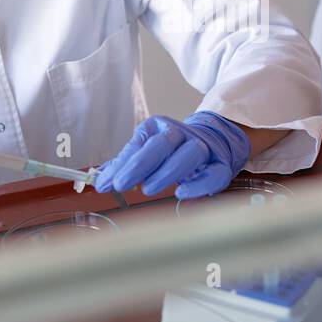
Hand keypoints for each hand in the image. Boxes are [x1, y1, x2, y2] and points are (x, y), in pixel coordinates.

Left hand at [94, 112, 251, 199]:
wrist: (213, 141)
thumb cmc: (173, 151)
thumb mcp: (147, 151)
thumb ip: (125, 163)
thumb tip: (100, 178)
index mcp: (160, 128)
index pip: (139, 145)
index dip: (120, 165)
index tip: (104, 184)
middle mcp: (182, 134)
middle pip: (162, 144)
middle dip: (140, 165)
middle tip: (120, 184)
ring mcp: (203, 148)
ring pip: (189, 154)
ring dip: (167, 172)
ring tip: (148, 189)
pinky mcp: (221, 165)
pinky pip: (214, 173)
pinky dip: (199, 184)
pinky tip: (181, 193)